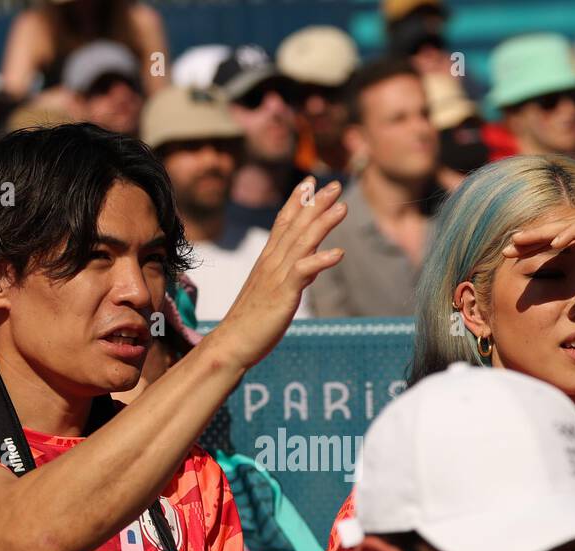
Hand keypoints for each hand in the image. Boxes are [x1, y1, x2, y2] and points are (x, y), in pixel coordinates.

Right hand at [211, 177, 346, 370]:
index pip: (282, 223)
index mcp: (267, 261)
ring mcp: (276, 277)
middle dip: (316, 203)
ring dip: (323, 223)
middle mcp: (271, 263)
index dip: (297, 201)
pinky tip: (339, 253)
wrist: (231, 344)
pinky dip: (321, 261)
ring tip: (343, 207)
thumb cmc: (250, 322)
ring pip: (302, 243)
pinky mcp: (282, 295)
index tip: (309, 182)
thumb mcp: (272, 293)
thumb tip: (308, 269)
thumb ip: (289, 277)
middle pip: (296, 226)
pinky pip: (303, 273)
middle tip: (335, 184)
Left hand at [503, 182, 574, 260]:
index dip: (534, 241)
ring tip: (517, 244)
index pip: (557, 232)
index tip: (514, 253)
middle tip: (504, 251)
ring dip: (539, 235)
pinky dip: (568, 236)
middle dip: (528, 239)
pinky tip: (553, 245)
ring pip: (562, 226)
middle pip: (553, 228)